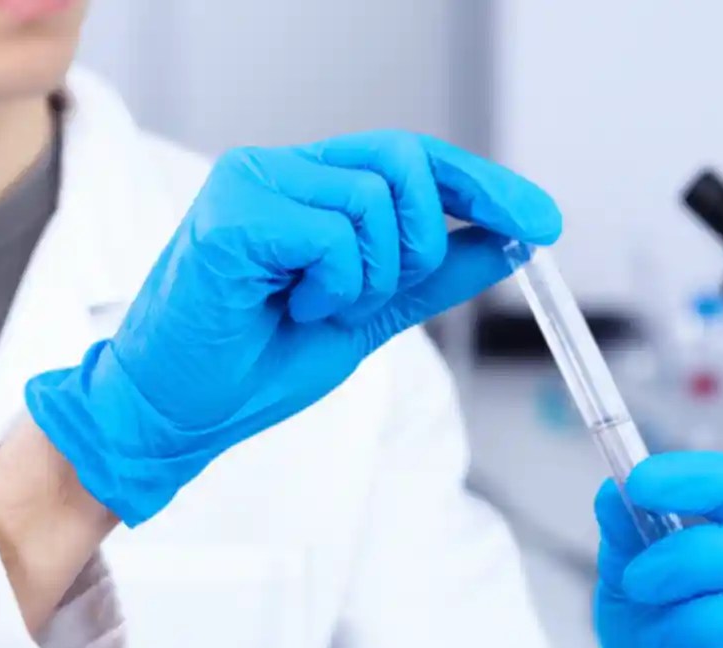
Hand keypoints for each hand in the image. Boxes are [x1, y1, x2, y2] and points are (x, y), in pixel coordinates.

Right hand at [25, 131, 559, 525]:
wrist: (180, 412)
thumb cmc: (254, 362)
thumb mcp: (366, 316)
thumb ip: (430, 277)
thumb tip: (504, 244)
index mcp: (311, 184)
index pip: (417, 160)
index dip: (484, 186)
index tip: (543, 222)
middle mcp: (281, 168)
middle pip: (406, 163)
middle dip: (417, 243)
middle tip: (362, 296)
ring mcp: (253, 182)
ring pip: (374, 203)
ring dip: (364, 278)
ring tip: (310, 307)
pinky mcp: (233, 214)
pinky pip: (334, 236)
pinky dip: (332, 287)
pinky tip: (288, 306)